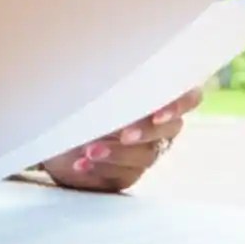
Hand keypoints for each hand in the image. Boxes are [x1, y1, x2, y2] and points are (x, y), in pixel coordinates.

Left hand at [40, 88, 201, 192]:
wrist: (55, 135)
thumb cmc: (78, 101)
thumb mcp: (90, 88)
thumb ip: (108, 82)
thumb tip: (106, 69)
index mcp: (156, 96)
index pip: (188, 97)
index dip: (180, 105)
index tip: (158, 114)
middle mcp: (159, 125)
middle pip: (171, 129)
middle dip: (146, 131)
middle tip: (124, 135)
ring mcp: (146, 151)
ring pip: (146, 155)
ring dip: (116, 153)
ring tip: (89, 151)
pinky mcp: (129, 173)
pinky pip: (124, 174)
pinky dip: (101, 168)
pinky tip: (81, 164)